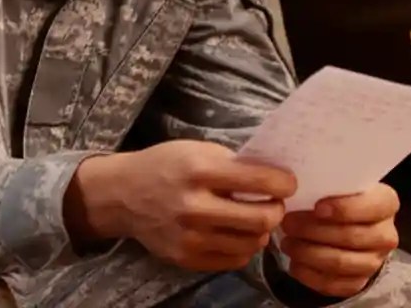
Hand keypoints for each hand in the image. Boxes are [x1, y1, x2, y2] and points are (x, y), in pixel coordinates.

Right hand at [66, 140, 295, 272]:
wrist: (123, 195)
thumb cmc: (166, 165)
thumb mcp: (198, 150)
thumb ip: (234, 164)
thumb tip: (275, 177)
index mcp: (200, 171)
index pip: (261, 182)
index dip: (284, 183)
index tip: (287, 183)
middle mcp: (195, 207)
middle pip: (262, 220)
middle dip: (277, 210)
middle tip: (273, 203)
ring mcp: (190, 238)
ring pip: (251, 244)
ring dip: (260, 231)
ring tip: (253, 218)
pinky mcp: (186, 259)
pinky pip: (233, 260)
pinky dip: (242, 247)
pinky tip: (235, 232)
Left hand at [277, 183, 399, 296]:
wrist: (351, 225)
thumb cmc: (340, 199)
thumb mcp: (340, 185)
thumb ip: (329, 185)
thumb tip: (298, 187)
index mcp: (386, 204)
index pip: (371, 207)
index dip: (344, 209)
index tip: (317, 208)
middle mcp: (386, 235)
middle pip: (350, 236)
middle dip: (314, 230)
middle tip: (288, 223)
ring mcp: (374, 262)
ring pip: (340, 262)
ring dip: (308, 253)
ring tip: (287, 243)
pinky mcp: (359, 282)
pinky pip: (333, 284)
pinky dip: (310, 275)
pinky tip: (294, 264)